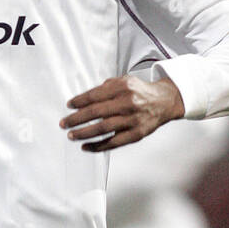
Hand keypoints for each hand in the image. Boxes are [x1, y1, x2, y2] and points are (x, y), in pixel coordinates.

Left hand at [60, 75, 184, 150]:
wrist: (164, 101)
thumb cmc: (140, 92)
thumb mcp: (125, 81)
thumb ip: (106, 87)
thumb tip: (83, 99)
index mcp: (124, 87)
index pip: (95, 95)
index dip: (79, 101)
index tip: (69, 105)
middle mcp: (128, 103)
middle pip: (96, 112)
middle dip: (76, 119)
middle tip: (64, 123)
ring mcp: (132, 120)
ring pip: (103, 128)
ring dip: (84, 133)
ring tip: (71, 135)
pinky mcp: (136, 134)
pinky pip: (113, 142)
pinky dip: (97, 146)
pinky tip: (86, 146)